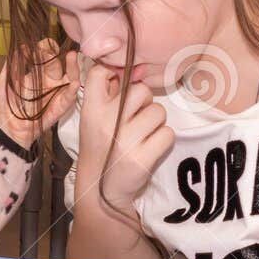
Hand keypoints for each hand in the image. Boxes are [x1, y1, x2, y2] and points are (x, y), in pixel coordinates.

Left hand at [0, 41, 78, 149]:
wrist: (11, 128)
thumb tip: (20, 48)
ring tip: (71, 56)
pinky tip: (74, 82)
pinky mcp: (62, 104)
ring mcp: (58, 90)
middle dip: (54, 54)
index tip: (40, 46)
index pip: (45, 54)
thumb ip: (13, 66)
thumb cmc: (9, 106)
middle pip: (57, 61)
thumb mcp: (7, 83)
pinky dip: (73, 88)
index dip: (45, 47)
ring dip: (72, 65)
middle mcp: (50, 79)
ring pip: (70, 74)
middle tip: (49, 50)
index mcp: (37, 72)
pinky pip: (70, 95)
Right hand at [76, 66, 173, 213]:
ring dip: (155, 123)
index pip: (101, 73)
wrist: (101, 191)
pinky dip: (163, 140)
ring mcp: (125, 141)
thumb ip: (107, 95)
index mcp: (91, 110)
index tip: (118, 86)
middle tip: (136, 119)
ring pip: (158, 111)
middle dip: (145, 102)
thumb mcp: (93, 120)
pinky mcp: (143, 158)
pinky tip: (149, 148)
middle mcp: (106, 122)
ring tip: (142, 136)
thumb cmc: (101, 148)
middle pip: (141, 90)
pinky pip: (167, 133)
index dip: (115, 74)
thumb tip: (128, 68)